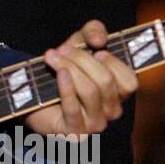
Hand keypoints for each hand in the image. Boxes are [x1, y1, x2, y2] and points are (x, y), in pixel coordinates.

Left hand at [25, 20, 138, 137]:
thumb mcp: (80, 43)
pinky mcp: (75, 132)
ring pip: (90, 92)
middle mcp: (112, 111)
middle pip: (106, 82)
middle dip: (82, 60)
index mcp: (119, 92)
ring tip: (52, 57)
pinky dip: (66, 87)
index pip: (130, 81)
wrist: (34, 92)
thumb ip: (94, 31)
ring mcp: (95, 124)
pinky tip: (59, 73)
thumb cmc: (65, 68)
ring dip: (69, 69)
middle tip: (62, 49)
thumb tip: (99, 39)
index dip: (113, 62)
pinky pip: (73, 108)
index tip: (95, 49)